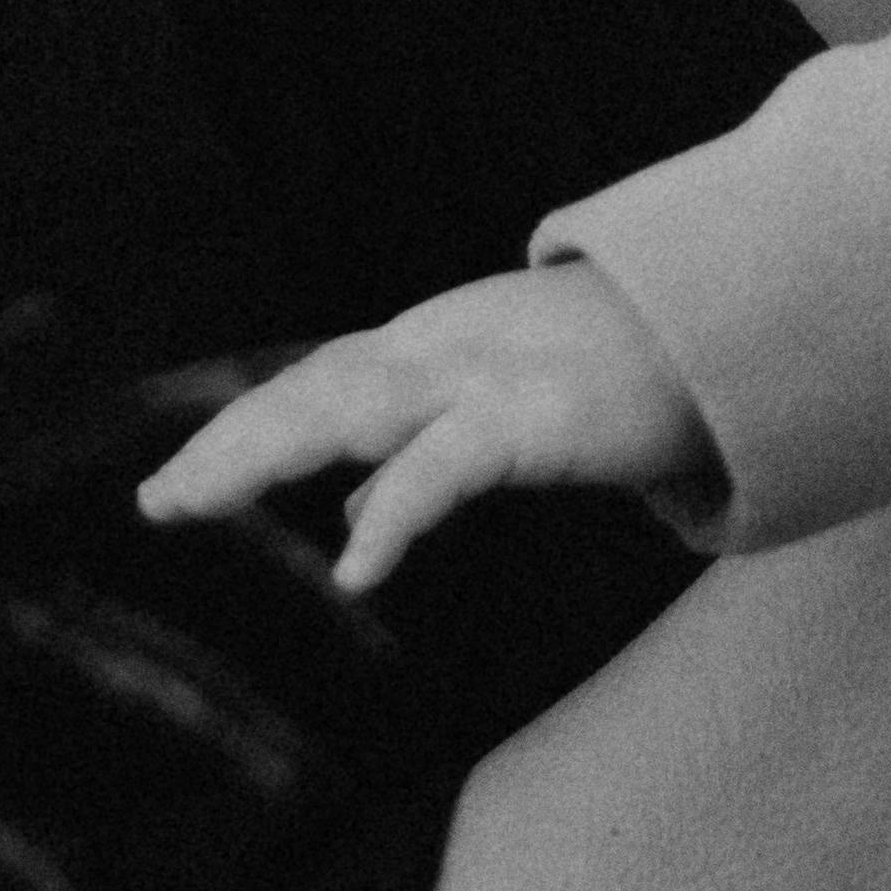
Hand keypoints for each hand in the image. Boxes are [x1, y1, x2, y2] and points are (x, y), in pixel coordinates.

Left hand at [136, 260, 711, 591]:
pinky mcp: (538, 417)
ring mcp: (487, 375)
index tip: (175, 483)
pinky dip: (397, 512)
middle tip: (155, 502)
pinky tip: (357, 568)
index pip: (316, 384)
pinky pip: (449, 467)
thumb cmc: (628, 370)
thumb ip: (421, 458)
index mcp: (435, 347)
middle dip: (229, 443)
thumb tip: (354, 519)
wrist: (735, 322)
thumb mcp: (507, 414)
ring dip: (264, 451)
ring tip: (192, 501)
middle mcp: (444, 346)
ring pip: (351, 406)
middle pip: (313, 389)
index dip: (242, 428)